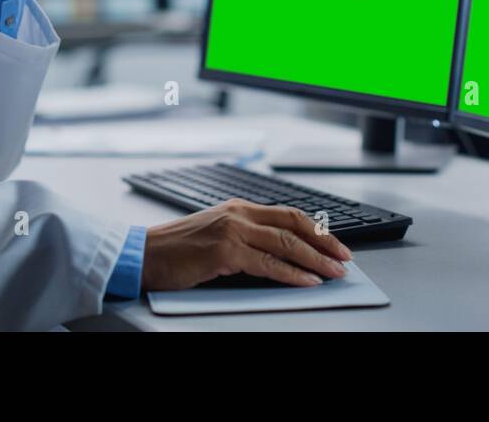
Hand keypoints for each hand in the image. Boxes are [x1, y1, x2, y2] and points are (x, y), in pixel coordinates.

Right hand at [141, 199, 352, 290]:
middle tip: (345, 259)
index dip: (318, 229)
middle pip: (294, 225)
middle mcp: (239, 214)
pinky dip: (291, 273)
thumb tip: (281, 253)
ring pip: (286, 243)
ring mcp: (232, 231)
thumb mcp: (216, 233)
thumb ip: (246, 236)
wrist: (143, 253)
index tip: (337, 244)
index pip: (289, 214)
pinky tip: (306, 281)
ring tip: (334, 272)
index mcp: (240, 207)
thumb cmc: (177, 249)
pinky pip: (267, 264)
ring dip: (315, 260)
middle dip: (325, 243)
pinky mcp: (223, 252)